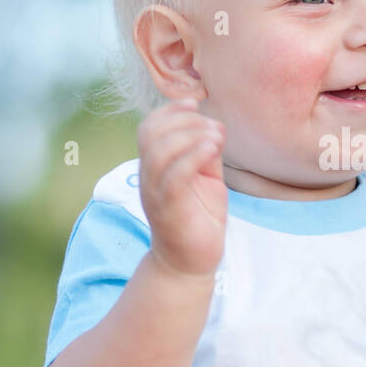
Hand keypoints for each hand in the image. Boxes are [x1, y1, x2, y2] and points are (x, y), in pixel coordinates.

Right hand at [136, 98, 227, 276]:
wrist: (190, 263)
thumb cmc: (199, 217)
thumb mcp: (206, 177)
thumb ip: (207, 152)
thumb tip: (215, 126)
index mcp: (155, 166)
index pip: (149, 127)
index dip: (169, 110)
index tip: (195, 103)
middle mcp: (149, 177)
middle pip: (151, 134)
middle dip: (185, 121)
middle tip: (213, 129)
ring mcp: (156, 193)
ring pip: (159, 152)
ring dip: (190, 136)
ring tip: (216, 138)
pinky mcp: (169, 210)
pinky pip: (174, 177)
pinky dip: (192, 157)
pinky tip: (212, 150)